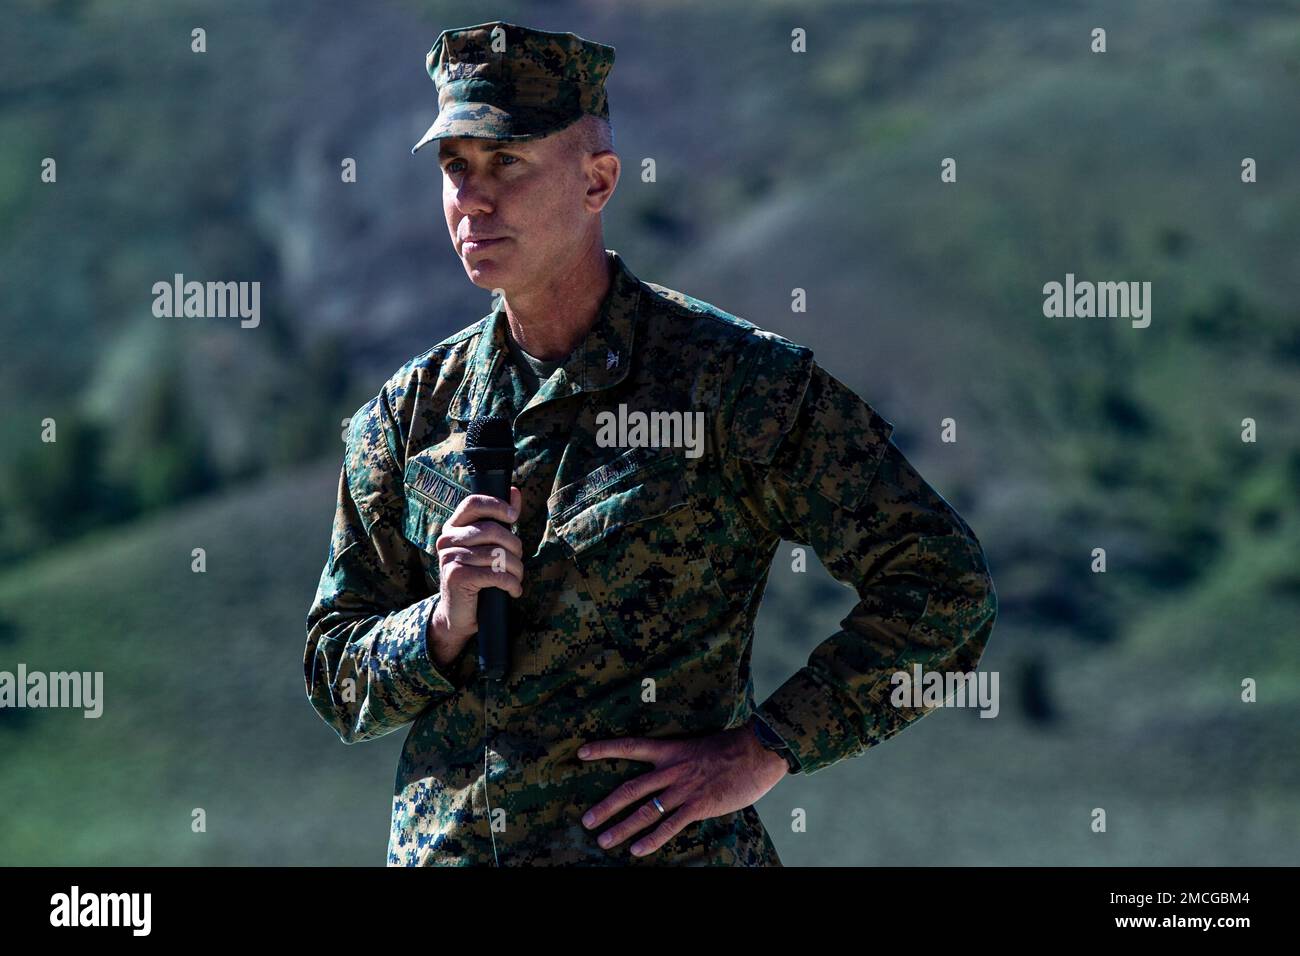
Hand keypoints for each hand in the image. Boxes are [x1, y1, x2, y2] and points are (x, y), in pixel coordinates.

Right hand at [428, 486, 523, 667]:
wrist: (457, 615)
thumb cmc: (476, 577)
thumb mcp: (487, 546)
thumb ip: (499, 519)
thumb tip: (514, 491)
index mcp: (453, 527)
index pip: (473, 503)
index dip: (496, 505)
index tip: (514, 516)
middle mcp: (447, 539)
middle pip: (491, 530)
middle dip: (514, 547)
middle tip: (518, 561)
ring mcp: (449, 557)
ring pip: (497, 555)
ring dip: (516, 569)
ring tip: (517, 579)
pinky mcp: (456, 576)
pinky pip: (495, 574)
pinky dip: (511, 584)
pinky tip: (513, 591)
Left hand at [577, 721, 789, 857]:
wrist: (757, 750)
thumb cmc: (733, 748)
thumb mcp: (699, 748)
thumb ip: (682, 763)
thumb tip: (671, 778)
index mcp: (670, 750)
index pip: (630, 746)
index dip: (604, 749)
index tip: (581, 753)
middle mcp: (671, 769)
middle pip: (630, 789)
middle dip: (605, 807)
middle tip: (586, 822)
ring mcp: (684, 788)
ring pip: (645, 811)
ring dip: (622, 828)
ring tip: (604, 841)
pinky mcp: (698, 805)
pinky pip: (669, 826)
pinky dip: (652, 840)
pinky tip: (637, 851)